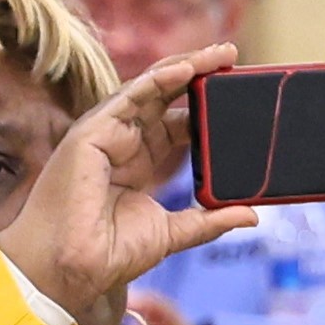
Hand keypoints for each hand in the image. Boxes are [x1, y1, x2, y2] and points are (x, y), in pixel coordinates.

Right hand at [0, 45, 265, 324]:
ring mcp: (105, 135)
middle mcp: (122, 142)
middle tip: (233, 58)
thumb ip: (209, 220)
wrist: (74, 269)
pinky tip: (185, 69)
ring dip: (184, 67)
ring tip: (218, 54)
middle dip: (199, 76)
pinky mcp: (91, 133)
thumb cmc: (108, 253)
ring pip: (149, 89)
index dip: (206, 109)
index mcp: (139, 162)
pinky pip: (129, 98)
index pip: (177, 124)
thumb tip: (250, 215)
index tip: (239, 96)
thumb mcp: (173, 233)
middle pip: (166, 99)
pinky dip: (157, 80)